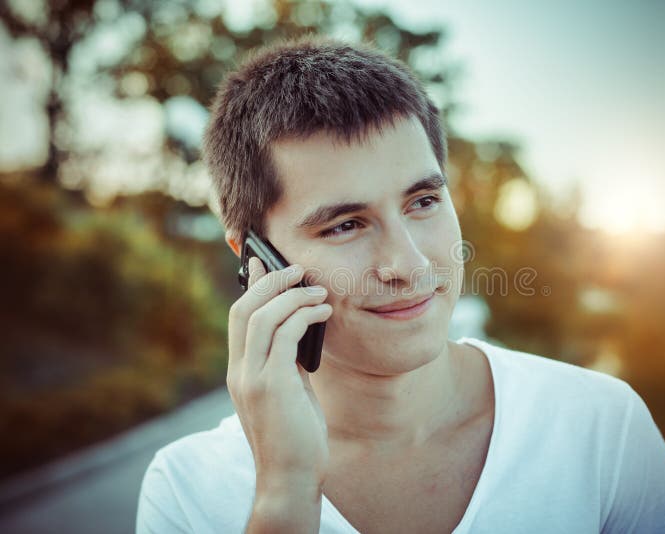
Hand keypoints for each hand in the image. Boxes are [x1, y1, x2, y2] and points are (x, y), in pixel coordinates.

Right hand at [227, 257, 331, 489]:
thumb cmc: (295, 436)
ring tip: (317, 290)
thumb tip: (300, 330)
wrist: (291, 477)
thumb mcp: (287, 392)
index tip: (263, 263)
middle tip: (297, 270)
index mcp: (240, 372)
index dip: (250, 286)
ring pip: (262, 316)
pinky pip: (285, 334)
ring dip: (292, 295)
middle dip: (270, 282)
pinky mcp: (272, 385)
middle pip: (244, 309)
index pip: (238, 317)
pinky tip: (322, 312)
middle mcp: (240, 372)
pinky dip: (304, 314)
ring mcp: (252, 378)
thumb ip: (286, 362)